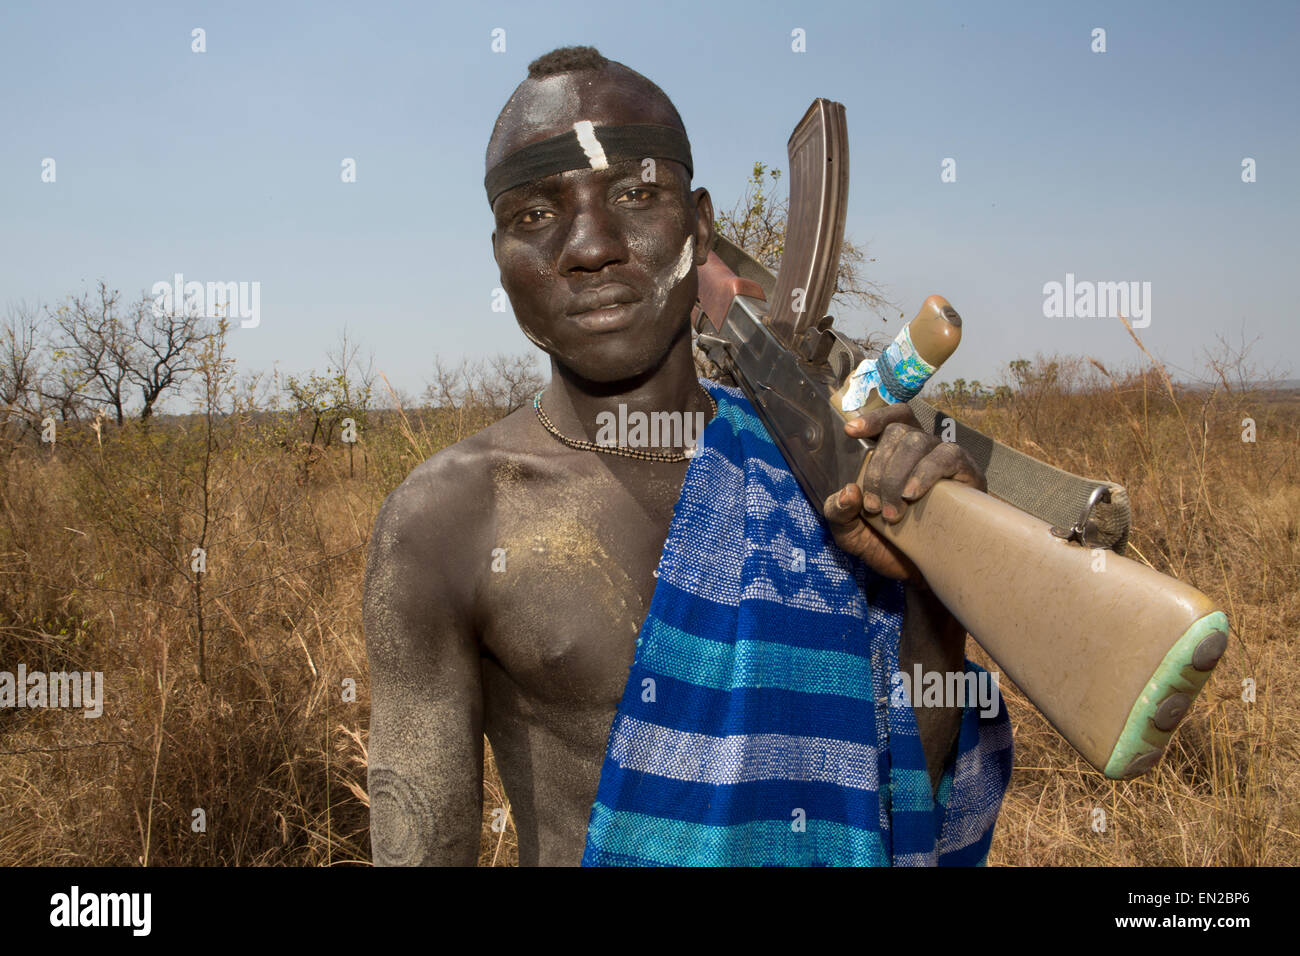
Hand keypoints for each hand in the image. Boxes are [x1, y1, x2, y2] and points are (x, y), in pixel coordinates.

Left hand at [822, 404, 985, 583]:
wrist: (924, 576)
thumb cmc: (890, 548)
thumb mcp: (853, 535)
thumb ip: (838, 514)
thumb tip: (847, 490)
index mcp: (895, 455)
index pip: (890, 420)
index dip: (873, 417)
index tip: (851, 431)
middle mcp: (921, 451)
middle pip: (898, 432)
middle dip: (878, 469)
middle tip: (873, 507)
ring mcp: (944, 459)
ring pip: (918, 441)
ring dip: (897, 475)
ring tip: (893, 512)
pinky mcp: (967, 473)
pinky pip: (947, 456)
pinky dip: (925, 472)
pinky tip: (912, 494)